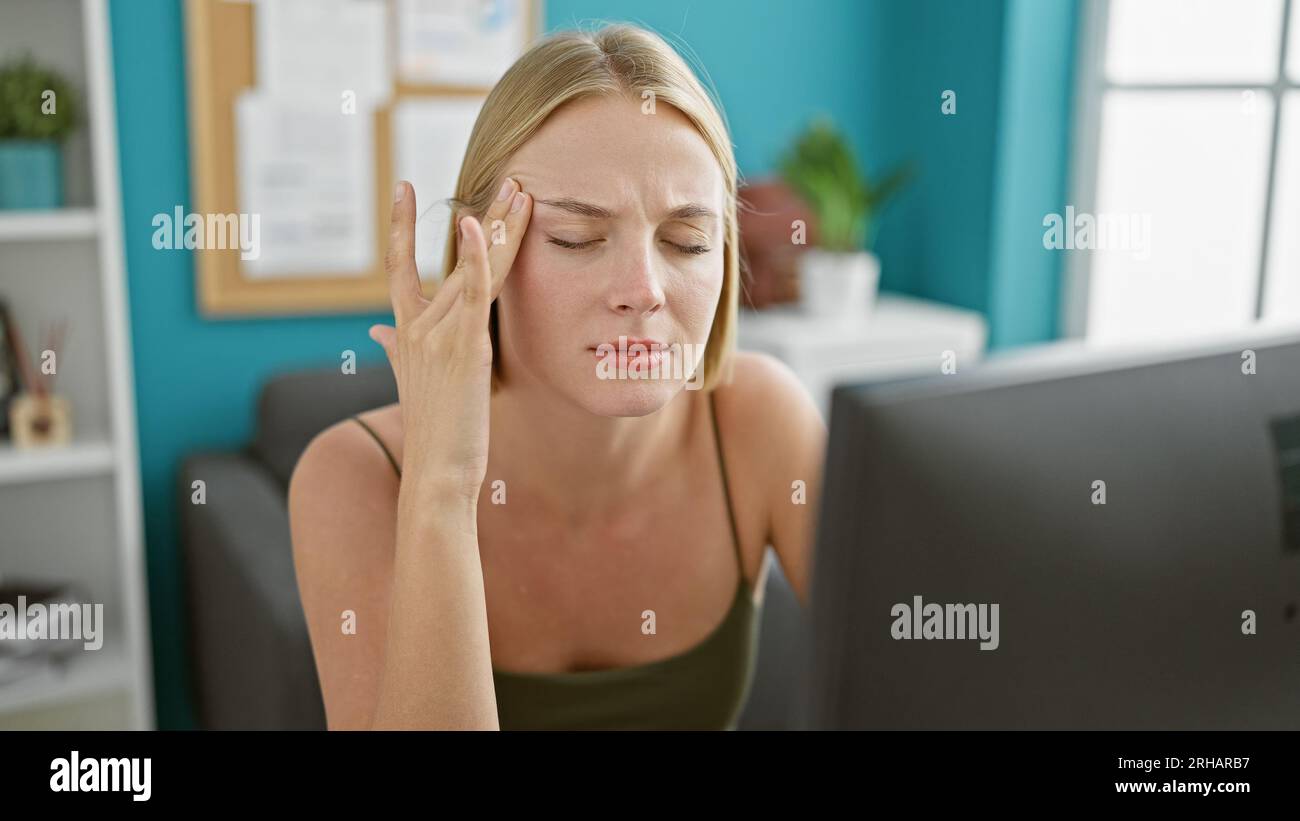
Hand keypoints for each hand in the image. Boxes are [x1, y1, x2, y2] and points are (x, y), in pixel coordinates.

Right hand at [369, 178, 532, 502]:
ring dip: (498, 226)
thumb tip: (376, 336)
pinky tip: (479, 223)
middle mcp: (417, 327)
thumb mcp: (409, 386)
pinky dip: (477, 256)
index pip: (401, 266)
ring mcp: (439, 334)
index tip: (404, 188)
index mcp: (406, 333)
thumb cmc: (432, 435)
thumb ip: (395, 353)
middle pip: (447, 256)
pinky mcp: (464, 347)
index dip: (402, 225)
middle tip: (506, 179)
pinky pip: (472, 291)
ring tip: (521, 191)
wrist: (436, 473)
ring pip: (470, 267)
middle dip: (477, 216)